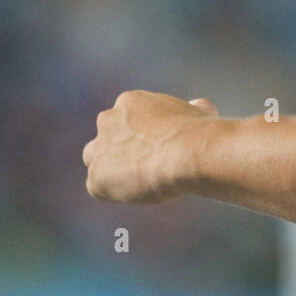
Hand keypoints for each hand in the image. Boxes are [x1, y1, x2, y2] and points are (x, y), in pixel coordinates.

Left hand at [82, 91, 218, 203]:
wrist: (187, 154)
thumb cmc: (197, 132)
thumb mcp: (199, 112)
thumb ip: (194, 108)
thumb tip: (200, 105)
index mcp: (130, 102)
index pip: (124, 120)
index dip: (138, 137)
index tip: (154, 148)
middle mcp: (108, 120)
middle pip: (105, 138)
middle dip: (118, 151)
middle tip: (142, 165)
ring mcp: (99, 148)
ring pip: (95, 161)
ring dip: (110, 171)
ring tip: (137, 182)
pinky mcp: (96, 176)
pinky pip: (98, 188)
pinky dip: (114, 193)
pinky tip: (137, 193)